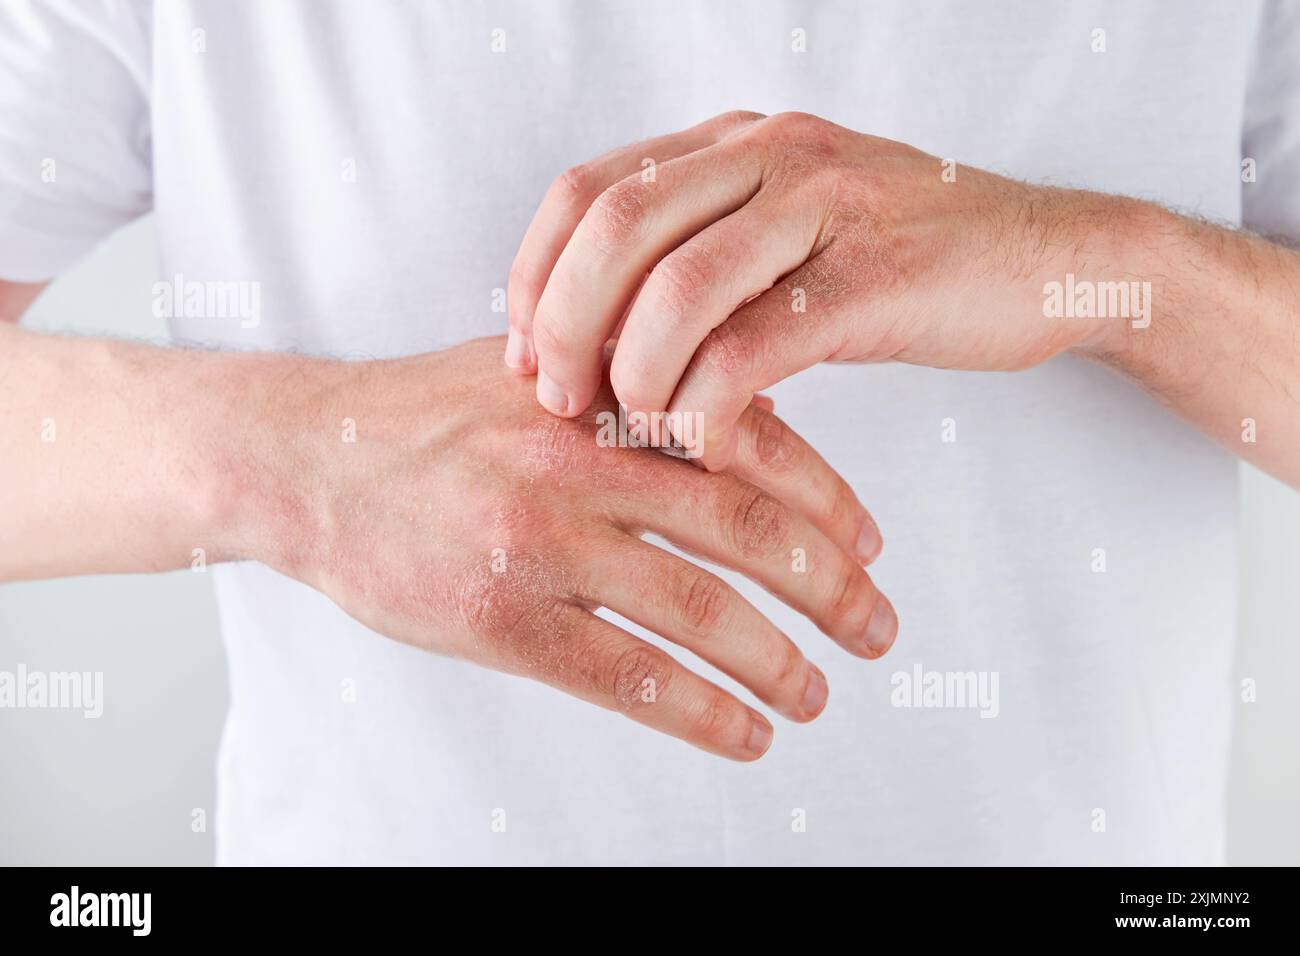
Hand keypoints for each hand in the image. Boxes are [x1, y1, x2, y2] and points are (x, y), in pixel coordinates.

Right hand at [254, 337, 895, 759]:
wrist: (309, 461)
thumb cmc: (431, 416)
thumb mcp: (536, 367)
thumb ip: (633, 388)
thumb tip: (746, 424)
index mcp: (603, 395)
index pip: (751, 442)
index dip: (827, 500)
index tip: (870, 546)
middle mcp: (580, 462)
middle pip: (744, 530)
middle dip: (830, 588)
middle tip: (877, 629)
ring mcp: (539, 542)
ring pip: (696, 610)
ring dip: (775, 663)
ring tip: (816, 695)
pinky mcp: (497, 618)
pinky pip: (624, 676)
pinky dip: (700, 712)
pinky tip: (744, 733)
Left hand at [506, 110, 1144, 468]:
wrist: (1053, 261)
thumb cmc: (906, 264)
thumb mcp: (789, 238)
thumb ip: (701, 263)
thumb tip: (596, 341)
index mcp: (736, 143)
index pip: (589, 191)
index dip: (534, 277)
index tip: (522, 354)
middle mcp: (772, 154)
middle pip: (613, 228)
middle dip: (561, 327)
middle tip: (556, 401)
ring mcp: (829, 207)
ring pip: (677, 286)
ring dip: (632, 373)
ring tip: (633, 427)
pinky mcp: (878, 276)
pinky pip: (756, 344)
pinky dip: (708, 405)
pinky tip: (704, 443)